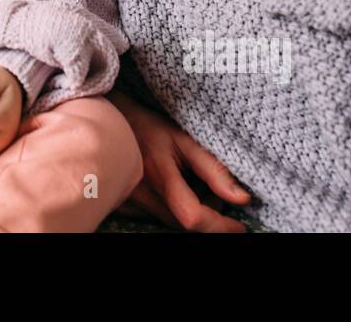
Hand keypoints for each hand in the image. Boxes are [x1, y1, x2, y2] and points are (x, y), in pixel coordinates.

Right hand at [108, 89, 251, 231]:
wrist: (109, 124)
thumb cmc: (148, 127)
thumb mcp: (184, 139)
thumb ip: (214, 169)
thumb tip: (242, 198)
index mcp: (158, 175)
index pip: (193, 216)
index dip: (219, 226)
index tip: (239, 227)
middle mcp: (142, 195)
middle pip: (185, 223)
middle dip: (208, 214)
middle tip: (215, 190)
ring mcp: (130, 204)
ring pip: (172, 222)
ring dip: (192, 212)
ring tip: (193, 183)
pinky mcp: (125, 208)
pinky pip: (158, 218)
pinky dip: (175, 209)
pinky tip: (176, 189)